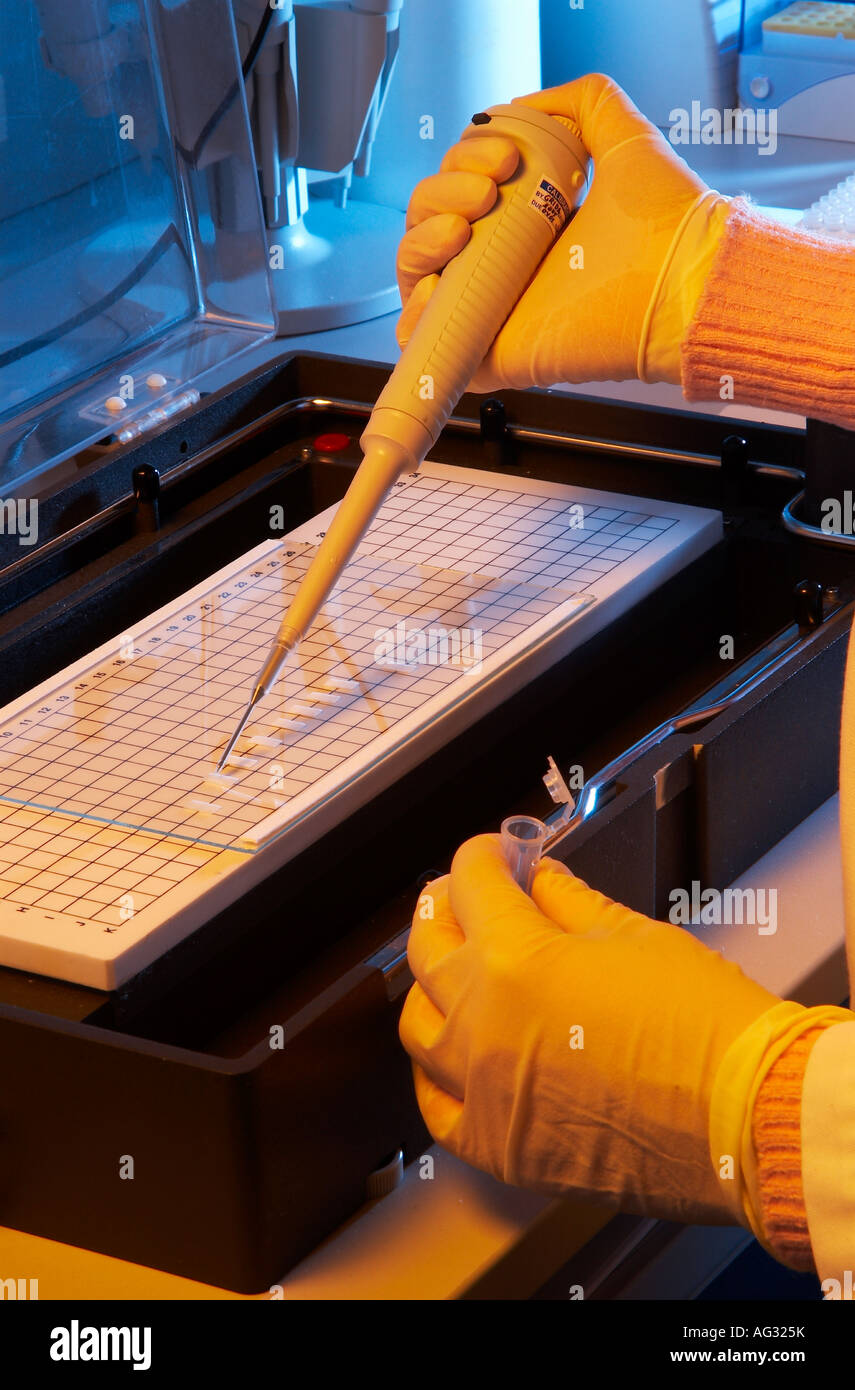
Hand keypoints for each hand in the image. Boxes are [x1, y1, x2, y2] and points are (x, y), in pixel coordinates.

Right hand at [396, 73, 729, 388]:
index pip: (458, 190)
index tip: (504, 156)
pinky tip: (435, 284)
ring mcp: (492, 309)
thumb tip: (525, 107)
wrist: (680, 282)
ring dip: (420, 240)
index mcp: (525, 221)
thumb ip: (583, 103)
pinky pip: (422, 340)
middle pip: (428, 225)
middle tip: (486, 192)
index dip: (462, 163)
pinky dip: (411, 313)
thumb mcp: (622, 136)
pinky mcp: (489, 352)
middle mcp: (503, 265)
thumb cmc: (664, 223)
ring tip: (460, 231)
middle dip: (439, 193)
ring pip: (415, 274)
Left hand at [399, 835, 782, 1223]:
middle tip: (470, 896)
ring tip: (460, 970)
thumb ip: (570, 903)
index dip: (482, 855)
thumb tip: (540, 880)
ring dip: (432, 986)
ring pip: (418, 1024)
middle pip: (428, 947)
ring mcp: (482, 1090)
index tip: (495, 853)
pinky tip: (454, 1055)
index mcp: (515, 958)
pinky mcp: (497, 1146)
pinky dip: (437, 1072)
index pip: (469, 883)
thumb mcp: (634, 936)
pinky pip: (436, 1105)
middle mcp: (481, 1023)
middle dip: (447, 908)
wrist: (746, 1119)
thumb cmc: (705, 1029)